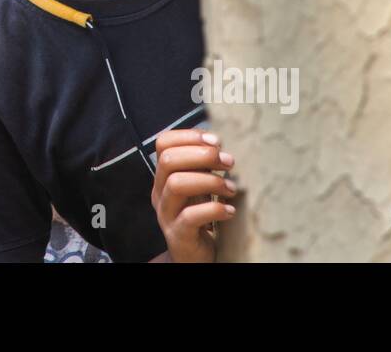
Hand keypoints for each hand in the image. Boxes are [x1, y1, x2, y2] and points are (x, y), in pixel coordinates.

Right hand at [149, 129, 237, 262]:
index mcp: (163, 176)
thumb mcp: (199, 186)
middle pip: (168, 160)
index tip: (216, 141)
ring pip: (176, 184)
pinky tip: (230, 211)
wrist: (192, 255)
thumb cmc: (200, 215)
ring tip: (231, 188)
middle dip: (202, 155)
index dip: (189, 136)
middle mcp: (159, 192)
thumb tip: (218, 142)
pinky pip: (191, 216)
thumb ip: (202, 165)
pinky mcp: (178, 234)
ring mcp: (166, 213)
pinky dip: (214, 210)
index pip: (163, 143)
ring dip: (210, 181)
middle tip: (229, 163)